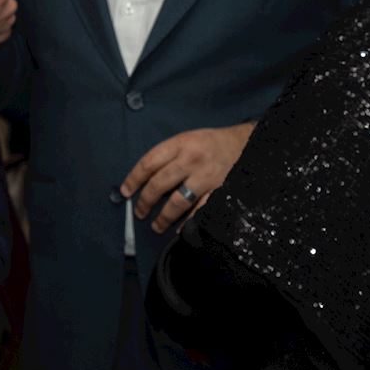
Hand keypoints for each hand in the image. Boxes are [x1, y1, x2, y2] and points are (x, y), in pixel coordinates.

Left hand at [118, 123, 255, 234]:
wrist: (244, 143)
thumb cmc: (210, 143)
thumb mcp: (186, 139)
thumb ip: (167, 156)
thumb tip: (144, 179)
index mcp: (180, 144)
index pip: (149, 163)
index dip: (134, 179)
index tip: (125, 192)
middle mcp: (191, 159)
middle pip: (160, 184)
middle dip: (145, 201)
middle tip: (139, 212)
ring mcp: (206, 176)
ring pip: (178, 201)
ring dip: (164, 217)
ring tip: (156, 226)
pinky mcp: (220, 190)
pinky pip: (201, 209)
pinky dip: (189, 221)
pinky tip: (180, 229)